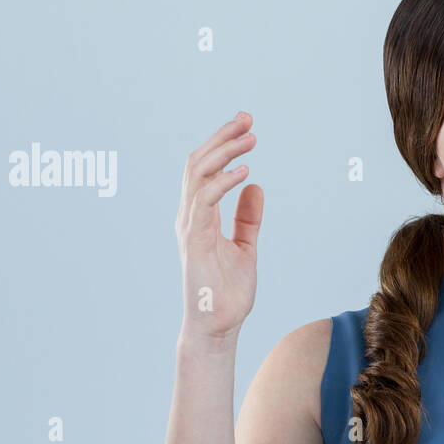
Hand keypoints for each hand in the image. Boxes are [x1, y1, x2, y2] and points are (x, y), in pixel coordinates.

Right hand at [175, 111, 263, 342]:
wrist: (219, 325)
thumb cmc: (228, 291)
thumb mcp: (245, 246)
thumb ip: (248, 218)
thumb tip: (254, 186)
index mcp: (200, 215)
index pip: (206, 169)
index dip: (223, 144)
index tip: (245, 125)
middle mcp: (190, 216)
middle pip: (199, 163)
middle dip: (222, 137)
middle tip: (247, 117)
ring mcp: (189, 226)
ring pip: (198, 175)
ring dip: (224, 152)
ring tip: (250, 138)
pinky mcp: (193, 240)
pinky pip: (205, 202)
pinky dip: (223, 182)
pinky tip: (244, 172)